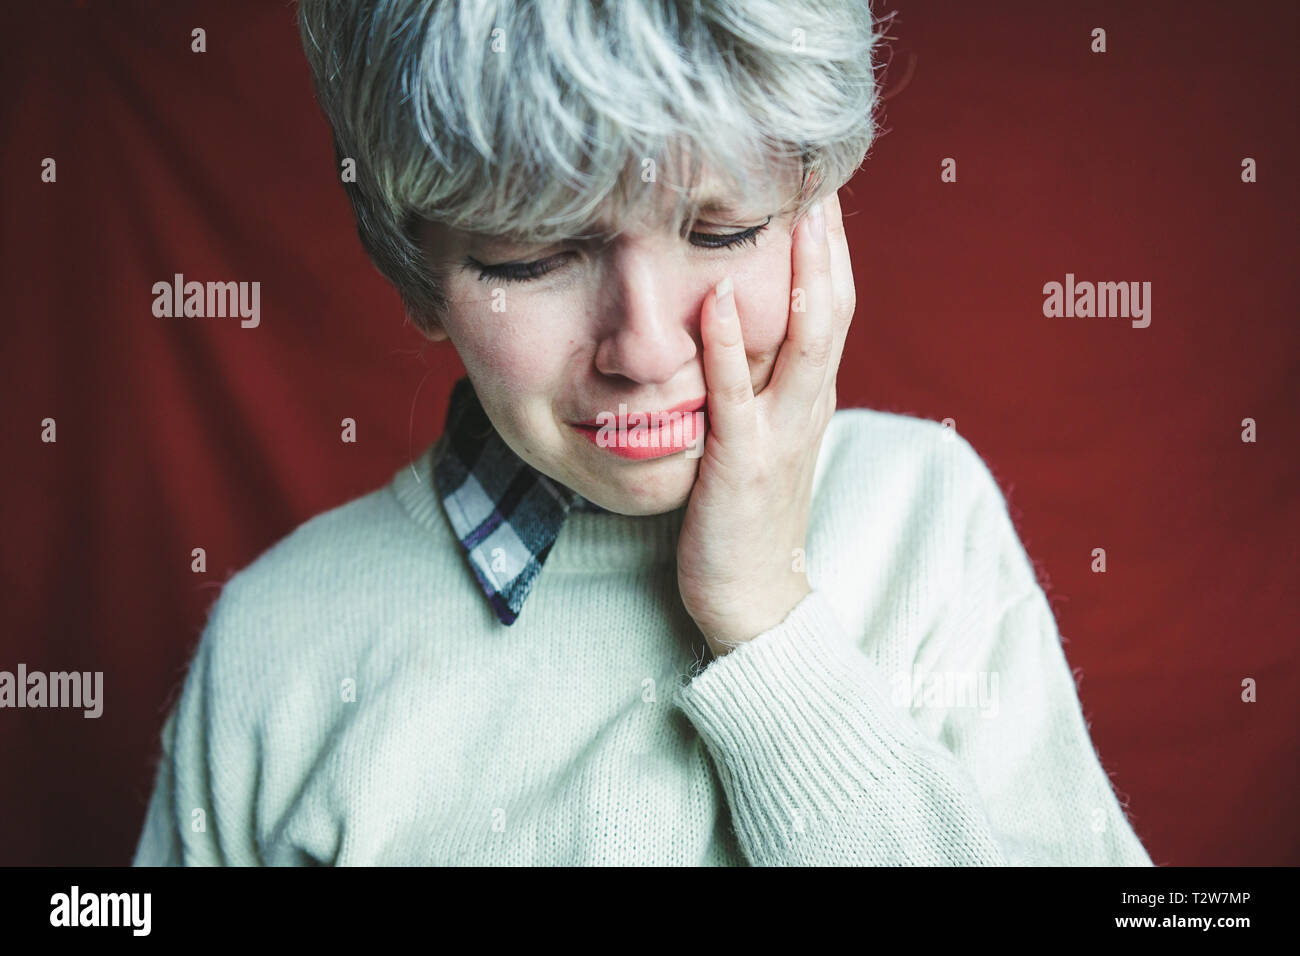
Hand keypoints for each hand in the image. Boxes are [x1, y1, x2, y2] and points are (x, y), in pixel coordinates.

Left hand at [676, 188, 856, 657]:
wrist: (754, 599)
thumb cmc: (750, 514)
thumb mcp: (767, 437)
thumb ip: (764, 384)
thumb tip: (740, 327)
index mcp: (812, 396)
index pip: (830, 306)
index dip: (829, 247)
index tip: (818, 189)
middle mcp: (809, 406)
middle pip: (830, 308)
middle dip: (826, 241)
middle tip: (817, 175)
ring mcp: (781, 434)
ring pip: (804, 341)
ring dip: (799, 275)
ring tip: (792, 213)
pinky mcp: (743, 463)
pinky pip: (736, 396)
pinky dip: (726, 347)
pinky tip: (713, 300)